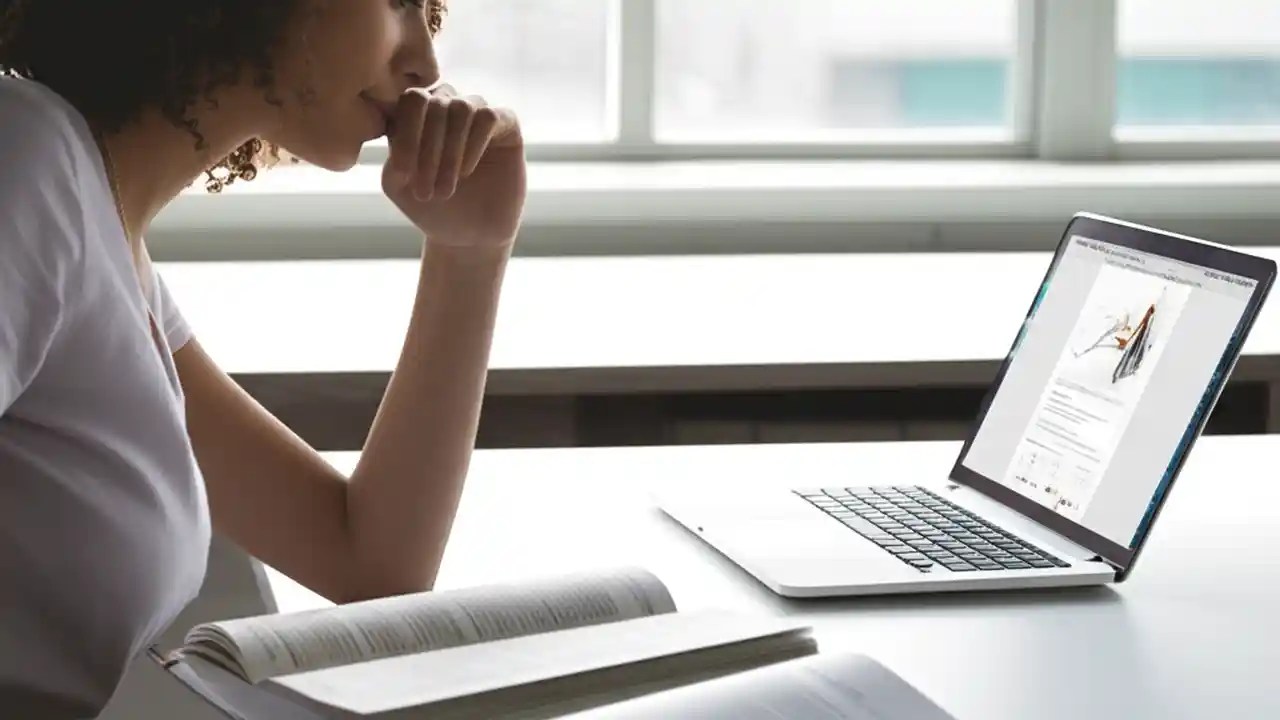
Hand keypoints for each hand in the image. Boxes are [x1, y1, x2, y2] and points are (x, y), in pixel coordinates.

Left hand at [382, 84, 526, 248]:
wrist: (470, 234)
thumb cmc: (431, 207)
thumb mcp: (398, 186)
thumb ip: (392, 154)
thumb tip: (399, 132)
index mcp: (419, 113)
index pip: (410, 100)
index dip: (406, 133)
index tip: (402, 173)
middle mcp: (449, 105)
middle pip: (435, 102)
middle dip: (427, 149)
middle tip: (425, 191)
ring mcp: (478, 112)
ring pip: (462, 107)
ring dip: (450, 151)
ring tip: (446, 189)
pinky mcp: (507, 125)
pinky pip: (489, 117)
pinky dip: (474, 144)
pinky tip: (466, 172)